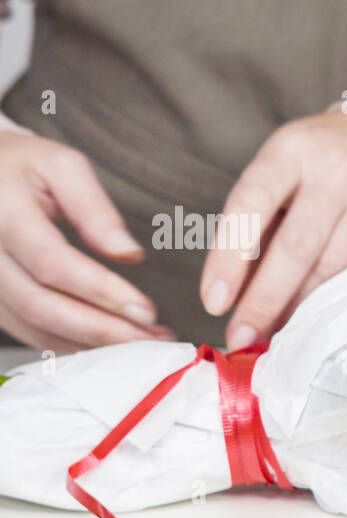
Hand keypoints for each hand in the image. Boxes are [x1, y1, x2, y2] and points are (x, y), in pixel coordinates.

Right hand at [0, 131, 169, 351]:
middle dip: (103, 329)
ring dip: (91, 344)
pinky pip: (26, 331)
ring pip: (33, 326)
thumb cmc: (21, 165)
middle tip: (153, 339)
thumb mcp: (61, 165)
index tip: (146, 311)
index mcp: (2, 212)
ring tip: (142, 344)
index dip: (101, 292)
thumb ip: (95, 208)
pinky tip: (108, 344)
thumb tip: (129, 253)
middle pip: (42, 305)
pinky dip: (70, 343)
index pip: (53, 263)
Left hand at [200, 110, 346, 349]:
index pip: (251, 203)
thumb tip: (236, 300)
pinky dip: (342, 301)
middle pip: (296, 247)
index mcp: (291, 150)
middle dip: (265, 300)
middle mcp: (337, 170)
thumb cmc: (321, 168)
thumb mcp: (283, 174)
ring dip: (303, 308)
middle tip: (242, 337)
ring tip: (282, 331)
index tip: (214, 302)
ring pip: (334, 269)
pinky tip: (325, 316)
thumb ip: (259, 226)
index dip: (229, 256)